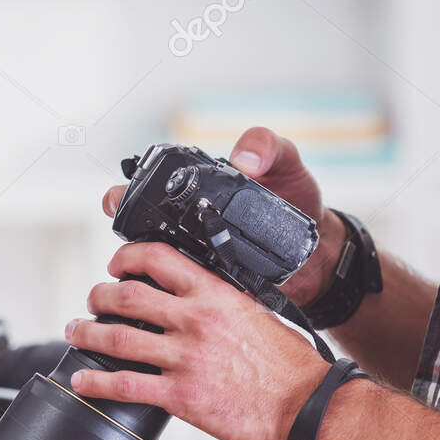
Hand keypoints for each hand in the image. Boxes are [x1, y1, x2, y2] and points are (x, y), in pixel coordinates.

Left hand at [65, 241, 329, 439]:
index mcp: (214, 294)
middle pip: (126, 295)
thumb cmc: (289, 365)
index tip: (118, 264)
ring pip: (116, 337)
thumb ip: (222, 302)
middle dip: (99, 295)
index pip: (158, 258)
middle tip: (92, 300)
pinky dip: (96, 383)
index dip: (128, 257)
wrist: (305, 406)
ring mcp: (184, 358)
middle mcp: (194, 321)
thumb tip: (199, 297)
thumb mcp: (256, 313)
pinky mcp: (180, 395)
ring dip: (87, 333)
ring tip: (76, 332)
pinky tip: (84, 382)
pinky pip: (125, 386)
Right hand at [100, 126, 345, 308]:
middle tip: (129, 238)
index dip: (126, 194)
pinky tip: (179, 292)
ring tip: (149, 268)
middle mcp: (190, 225)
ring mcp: (198, 258)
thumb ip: (267, 147)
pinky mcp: (211, 287)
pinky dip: (176, 292)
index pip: (148, 188)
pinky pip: (184, 291)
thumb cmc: (299, 201)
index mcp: (198, 190)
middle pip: (139, 229)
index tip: (119, 199)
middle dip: (125, 233)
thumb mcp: (287, 163)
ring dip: (145, 266)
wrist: (320, 250)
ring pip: (154, 264)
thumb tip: (243, 159)